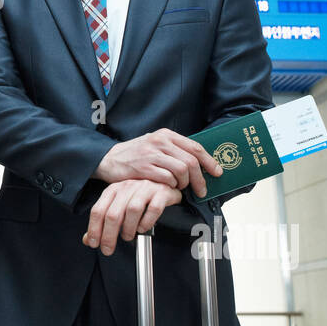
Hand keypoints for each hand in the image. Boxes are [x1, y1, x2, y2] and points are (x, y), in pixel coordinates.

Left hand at [83, 179, 182, 254]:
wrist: (165, 185)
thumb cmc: (139, 198)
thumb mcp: (118, 207)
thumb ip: (103, 223)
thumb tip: (88, 240)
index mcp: (113, 190)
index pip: (98, 210)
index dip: (94, 229)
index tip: (94, 244)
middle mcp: (127, 187)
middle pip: (113, 214)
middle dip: (109, 236)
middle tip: (108, 249)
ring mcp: (145, 189)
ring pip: (132, 210)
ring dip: (128, 229)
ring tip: (128, 237)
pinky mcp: (161, 193)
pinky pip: (153, 209)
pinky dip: (147, 222)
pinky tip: (143, 228)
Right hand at [96, 129, 222, 197]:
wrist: (109, 159)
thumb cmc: (136, 155)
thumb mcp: (156, 145)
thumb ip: (175, 151)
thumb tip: (200, 163)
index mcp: (166, 135)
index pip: (195, 147)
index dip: (209, 162)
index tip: (217, 173)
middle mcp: (160, 141)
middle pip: (191, 161)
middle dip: (200, 179)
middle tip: (201, 190)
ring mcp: (151, 154)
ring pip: (181, 171)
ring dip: (184, 184)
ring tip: (179, 188)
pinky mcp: (143, 168)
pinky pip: (167, 179)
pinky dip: (171, 186)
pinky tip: (168, 188)